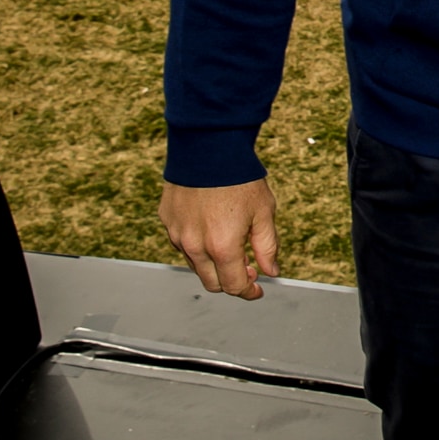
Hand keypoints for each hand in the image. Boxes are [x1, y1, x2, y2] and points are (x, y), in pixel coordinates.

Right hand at [158, 178, 279, 299]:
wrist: (209, 147)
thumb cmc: (239, 178)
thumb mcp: (263, 212)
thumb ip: (267, 247)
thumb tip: (271, 271)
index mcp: (222, 247)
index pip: (233, 286)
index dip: (248, 291)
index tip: (257, 288)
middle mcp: (195, 246)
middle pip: (212, 282)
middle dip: (230, 280)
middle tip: (246, 266)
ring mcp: (177, 234)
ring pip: (195, 264)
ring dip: (213, 263)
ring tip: (230, 241)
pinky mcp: (167, 221)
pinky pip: (182, 243)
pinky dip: (197, 244)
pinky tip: (210, 226)